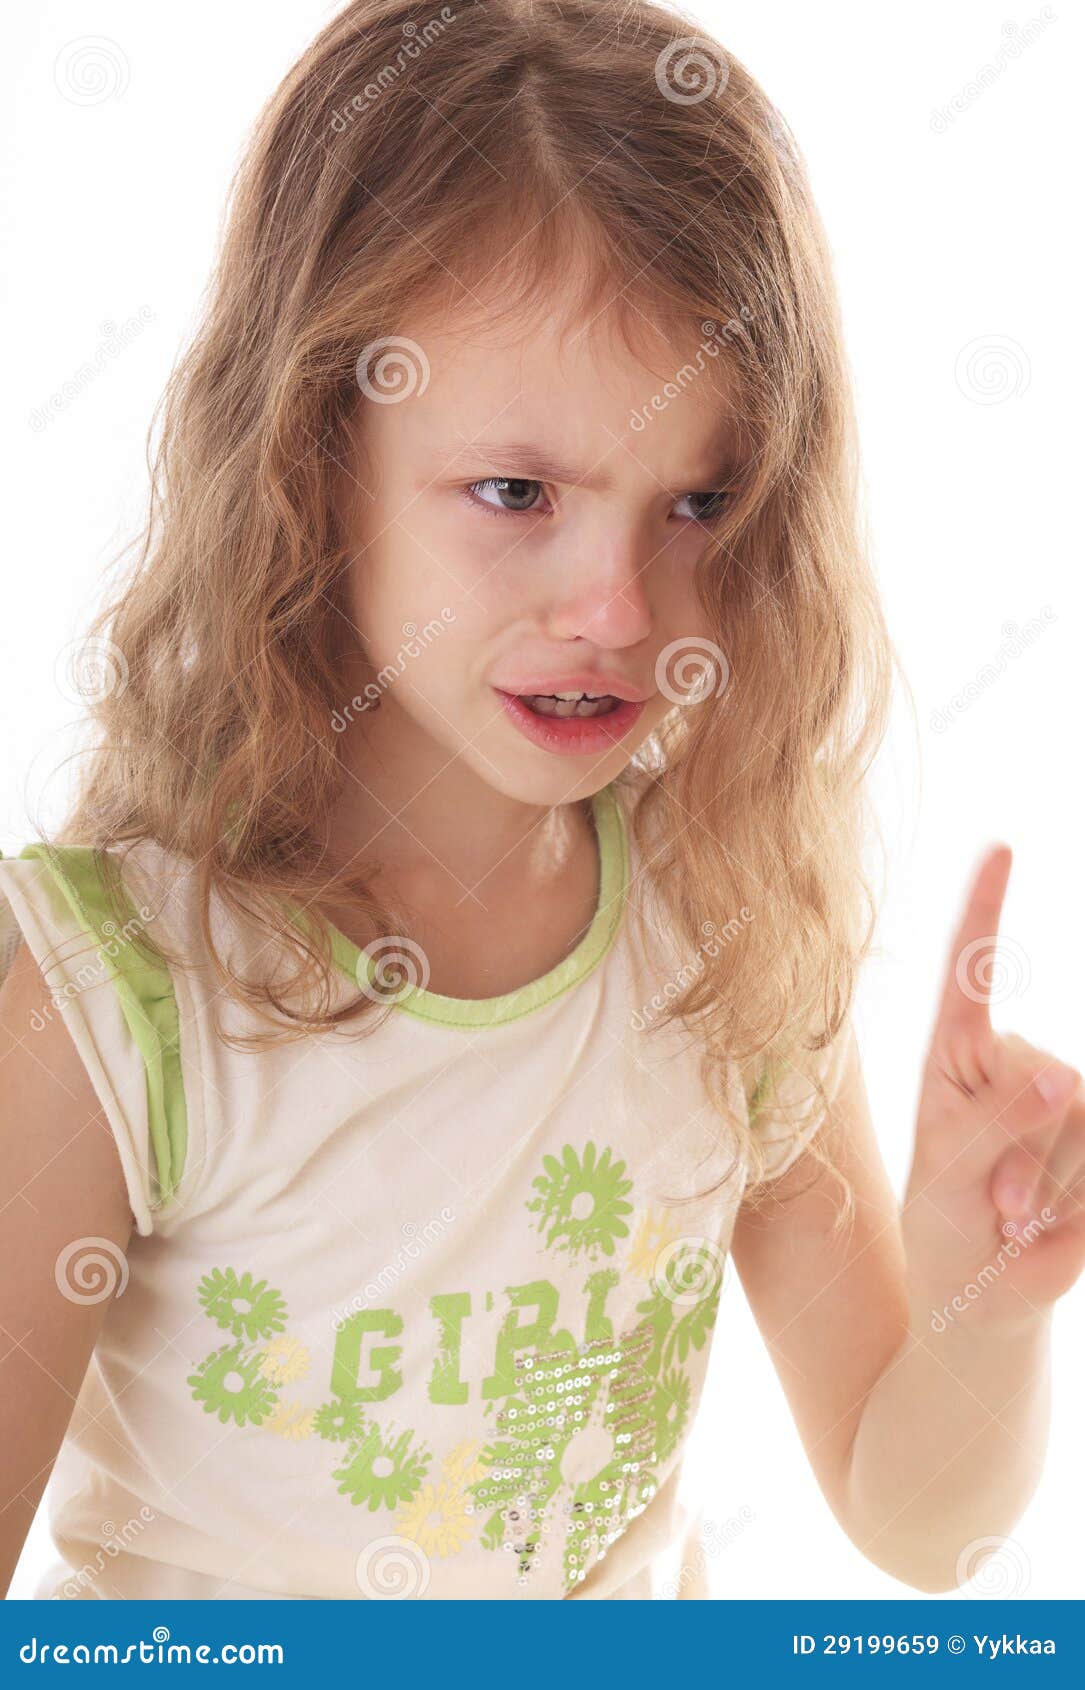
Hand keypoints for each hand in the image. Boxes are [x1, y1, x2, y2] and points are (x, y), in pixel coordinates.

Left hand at [903, 842, 1084, 1333]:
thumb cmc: (946, 1228)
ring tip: (1012, 1217)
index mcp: (957, 1056)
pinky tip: (1046, 1225)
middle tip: (988, 1204)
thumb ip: (995, 1125)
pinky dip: (1073, 1203)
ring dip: (1043, 1185)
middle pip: (1043, 1077)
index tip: (1000, 848)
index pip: (972, 972)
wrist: (985, 1297)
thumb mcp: (947, 1178)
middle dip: (1014, 1151)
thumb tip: (1060, 1080)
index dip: (987, 909)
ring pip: (1078, 1120)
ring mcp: (1067, 1102)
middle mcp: (1017, 1064)